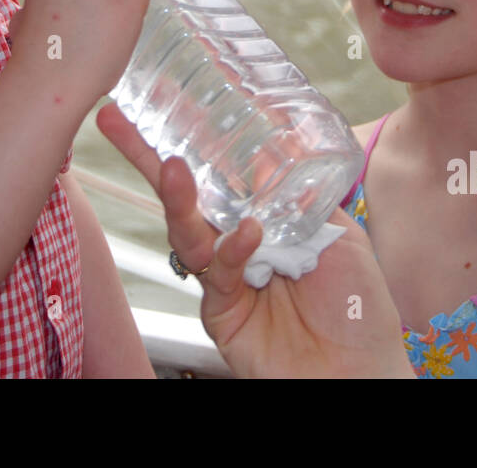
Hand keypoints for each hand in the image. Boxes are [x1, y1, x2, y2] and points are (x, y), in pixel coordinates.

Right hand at [96, 103, 413, 378]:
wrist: (361, 375)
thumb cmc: (358, 310)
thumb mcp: (340, 234)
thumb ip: (303, 198)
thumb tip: (269, 152)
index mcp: (264, 216)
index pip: (222, 170)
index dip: (196, 138)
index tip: (169, 101)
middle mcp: (236, 241)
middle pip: (186, 192)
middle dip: (147, 155)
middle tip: (115, 120)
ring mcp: (224, 276)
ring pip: (188, 229)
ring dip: (178, 197)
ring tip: (172, 168)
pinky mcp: (220, 311)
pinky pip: (216, 271)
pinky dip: (231, 248)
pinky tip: (248, 234)